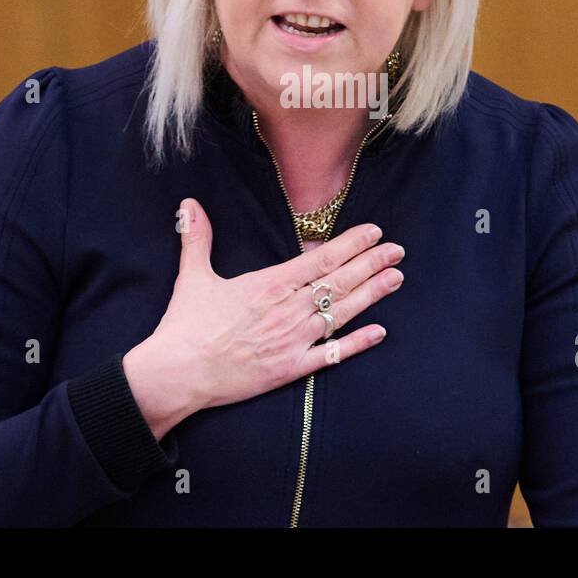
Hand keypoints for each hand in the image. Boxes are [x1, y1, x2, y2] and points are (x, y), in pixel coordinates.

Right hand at [132, 197, 404, 424]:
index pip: (321, 258)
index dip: (351, 244)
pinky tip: (379, 332)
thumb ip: (197, 238)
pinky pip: (332, 354)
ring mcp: (293, 340)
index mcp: (270, 284)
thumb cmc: (185, 326)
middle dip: (372, 264)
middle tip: (398, 251)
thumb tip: (189, 204)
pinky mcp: (291, 369)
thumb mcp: (192, 276)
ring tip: (396, 278)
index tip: (374, 232)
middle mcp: (288, 309)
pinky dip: (357, 343)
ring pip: (342, 313)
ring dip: (372, 295)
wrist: (179, 373)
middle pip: (339, 282)